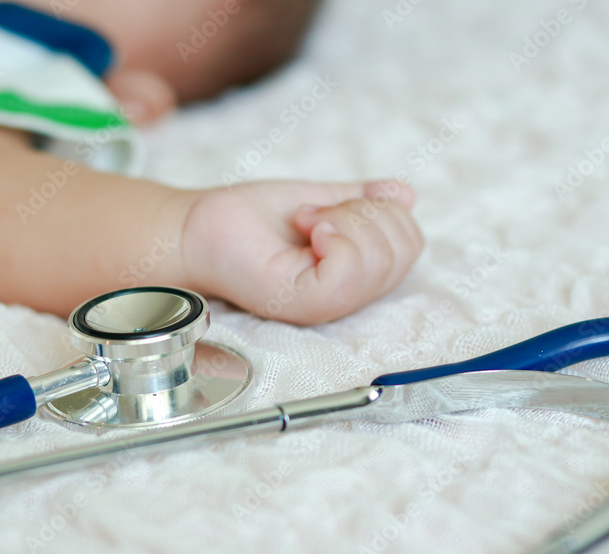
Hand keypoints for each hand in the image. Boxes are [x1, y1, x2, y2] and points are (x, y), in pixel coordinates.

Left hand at [180, 180, 422, 323]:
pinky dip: (337, 237)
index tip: (334, 203)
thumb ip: (362, 200)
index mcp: (356, 273)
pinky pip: (349, 273)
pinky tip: (308, 229)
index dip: (383, 209)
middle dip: (367, 211)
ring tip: (307, 220)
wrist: (197, 228)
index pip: (411, 243)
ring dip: (348, 220)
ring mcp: (327, 304)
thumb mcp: (320, 199)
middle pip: (404, 250)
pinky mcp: (302, 304)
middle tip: (316, 213)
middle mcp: (347, 295)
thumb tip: (406, 195)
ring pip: (381, 261)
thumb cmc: (250, 220)